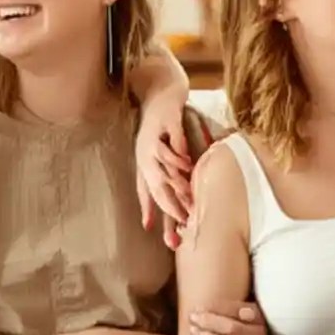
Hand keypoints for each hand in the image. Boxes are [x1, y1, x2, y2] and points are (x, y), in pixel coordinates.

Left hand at [135, 96, 192, 248]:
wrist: (159, 94)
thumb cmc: (159, 133)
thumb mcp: (156, 164)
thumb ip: (154, 194)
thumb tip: (147, 227)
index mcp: (144, 167)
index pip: (153, 197)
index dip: (164, 217)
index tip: (174, 240)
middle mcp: (146, 155)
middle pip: (156, 184)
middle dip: (171, 203)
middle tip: (186, 218)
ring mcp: (155, 138)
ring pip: (163, 164)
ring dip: (176, 179)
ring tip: (189, 192)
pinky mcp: (166, 122)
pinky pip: (171, 139)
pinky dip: (178, 151)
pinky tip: (187, 161)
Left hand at [188, 301, 267, 334]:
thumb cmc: (224, 331)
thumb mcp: (225, 315)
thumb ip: (219, 309)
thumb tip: (199, 309)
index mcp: (258, 318)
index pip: (239, 310)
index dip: (218, 308)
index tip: (198, 308)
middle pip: (233, 328)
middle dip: (209, 322)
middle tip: (192, 319)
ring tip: (194, 332)